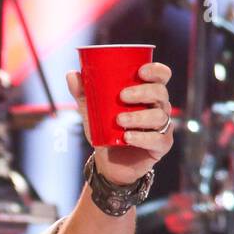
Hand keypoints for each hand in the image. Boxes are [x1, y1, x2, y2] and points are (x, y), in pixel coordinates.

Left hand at [66, 61, 174, 184]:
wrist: (107, 162)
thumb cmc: (105, 131)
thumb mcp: (92, 111)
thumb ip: (83, 93)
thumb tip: (71, 74)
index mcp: (148, 93)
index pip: (161, 76)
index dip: (156, 71)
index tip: (141, 71)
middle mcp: (159, 107)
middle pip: (160, 93)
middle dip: (143, 92)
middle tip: (122, 96)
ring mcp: (162, 127)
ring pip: (159, 116)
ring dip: (139, 117)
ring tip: (119, 120)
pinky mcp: (161, 146)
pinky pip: (157, 139)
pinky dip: (141, 138)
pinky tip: (127, 137)